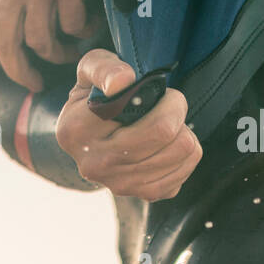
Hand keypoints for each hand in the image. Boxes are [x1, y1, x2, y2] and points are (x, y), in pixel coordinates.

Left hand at [0, 0, 98, 89]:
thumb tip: (12, 17)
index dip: (7, 56)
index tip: (20, 70)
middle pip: (8, 42)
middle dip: (20, 70)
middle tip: (33, 81)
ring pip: (42, 39)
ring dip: (58, 53)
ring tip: (70, 50)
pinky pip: (74, 24)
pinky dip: (83, 31)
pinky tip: (90, 24)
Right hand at [55, 49, 202, 200]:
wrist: (89, 133)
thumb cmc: (95, 94)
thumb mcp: (92, 68)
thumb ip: (103, 68)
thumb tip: (121, 82)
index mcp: (79, 131)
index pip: (153, 125)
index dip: (169, 102)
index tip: (160, 92)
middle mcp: (95, 165)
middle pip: (169, 138)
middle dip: (178, 112)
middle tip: (169, 103)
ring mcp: (119, 185)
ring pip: (182, 155)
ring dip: (184, 132)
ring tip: (166, 122)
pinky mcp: (141, 195)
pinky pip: (184, 173)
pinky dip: (185, 155)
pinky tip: (168, 143)